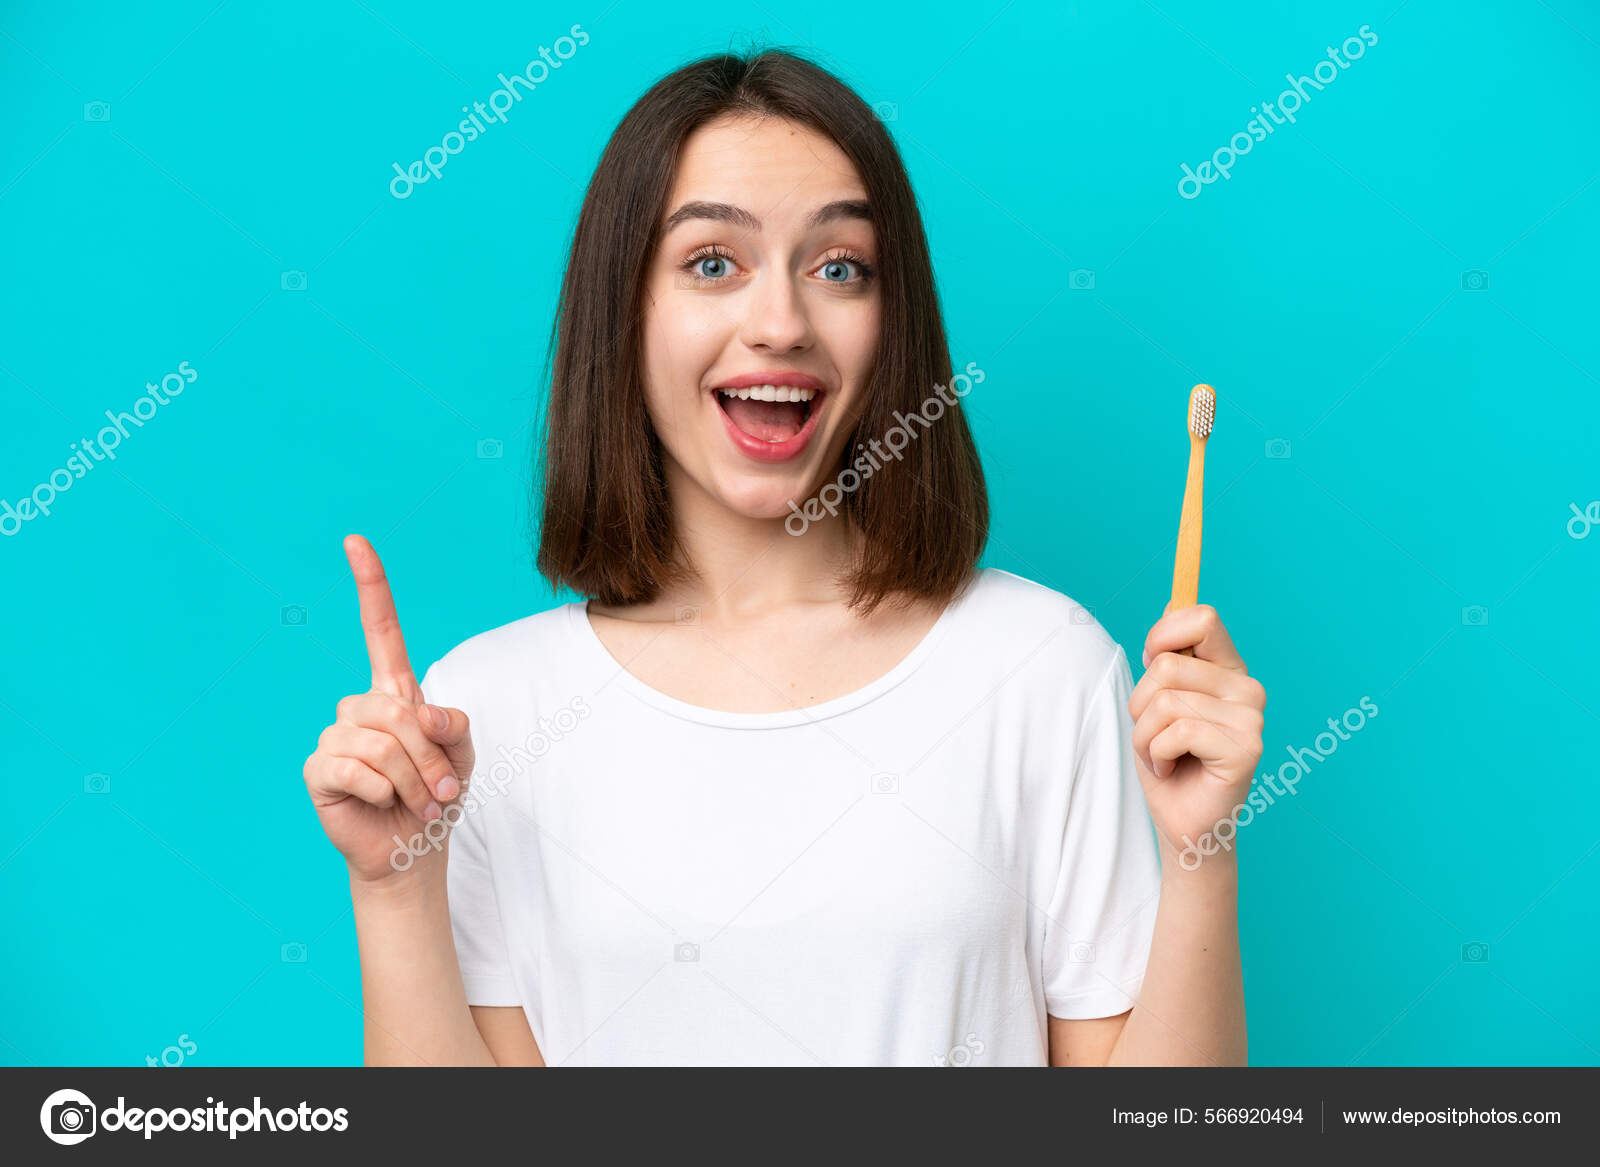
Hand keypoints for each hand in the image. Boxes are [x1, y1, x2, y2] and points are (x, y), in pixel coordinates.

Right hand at [302, 535, 474, 887]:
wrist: (412, 851)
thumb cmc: (435, 798)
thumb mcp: (463, 756)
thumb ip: (453, 726)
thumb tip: (419, 712)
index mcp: (395, 692)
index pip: (381, 631)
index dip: (370, 586)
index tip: (356, 542)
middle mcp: (360, 708)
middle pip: (396, 710)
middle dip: (429, 756)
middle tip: (440, 792)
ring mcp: (335, 736)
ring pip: (379, 741)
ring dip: (412, 779)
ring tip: (418, 802)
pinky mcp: (320, 770)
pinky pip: (355, 767)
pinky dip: (384, 792)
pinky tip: (384, 804)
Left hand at [1127, 602, 1264, 865]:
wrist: (1180, 821)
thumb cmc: (1167, 760)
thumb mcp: (1156, 700)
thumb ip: (1168, 655)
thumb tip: (1172, 604)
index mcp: (1227, 669)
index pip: (1201, 617)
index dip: (1161, 635)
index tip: (1150, 666)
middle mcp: (1247, 689)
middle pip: (1167, 664)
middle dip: (1140, 704)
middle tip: (1155, 736)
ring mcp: (1251, 719)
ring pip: (1165, 701)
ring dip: (1144, 736)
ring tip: (1161, 756)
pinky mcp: (1246, 749)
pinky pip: (1176, 731)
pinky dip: (1157, 755)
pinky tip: (1171, 770)